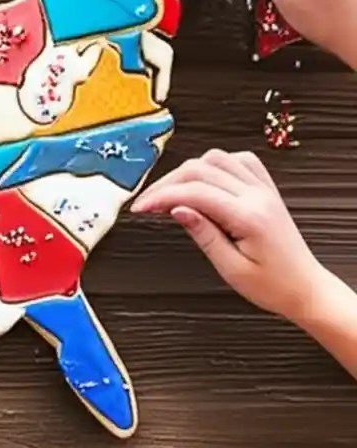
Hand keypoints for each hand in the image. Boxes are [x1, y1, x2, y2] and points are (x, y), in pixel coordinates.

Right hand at [131, 149, 327, 321]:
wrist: (305, 289)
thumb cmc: (274, 285)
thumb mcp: (232, 269)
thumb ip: (204, 235)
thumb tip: (177, 210)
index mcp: (250, 216)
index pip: (195, 192)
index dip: (161, 196)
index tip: (142, 208)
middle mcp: (258, 196)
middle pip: (201, 169)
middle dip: (167, 183)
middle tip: (149, 203)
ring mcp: (264, 190)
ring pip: (217, 158)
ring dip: (189, 171)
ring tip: (172, 192)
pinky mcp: (265, 190)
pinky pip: (239, 160)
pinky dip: (215, 164)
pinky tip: (204, 179)